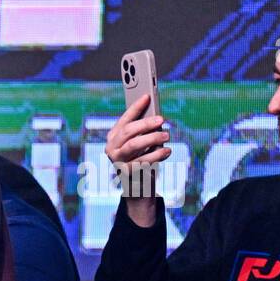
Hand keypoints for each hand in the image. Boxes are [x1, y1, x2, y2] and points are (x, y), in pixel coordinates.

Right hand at [105, 93, 170, 223]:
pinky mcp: (126, 173)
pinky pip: (143, 161)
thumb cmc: (140, 157)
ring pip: (133, 145)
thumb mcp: (141, 142)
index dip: (135, 107)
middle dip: (145, 123)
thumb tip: (157, 117)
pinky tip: (167, 150)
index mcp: (113, 137)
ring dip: (152, 138)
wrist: (137, 184)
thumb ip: (144, 131)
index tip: (147, 96)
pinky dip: (157, 155)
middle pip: (128, 131)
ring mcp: (117, 161)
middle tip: (162, 119)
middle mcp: (112, 148)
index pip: (124, 119)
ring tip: (167, 135)